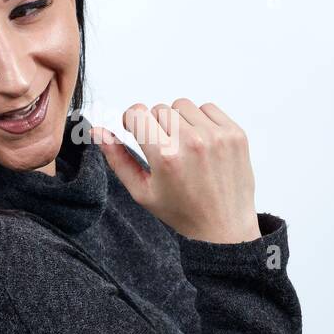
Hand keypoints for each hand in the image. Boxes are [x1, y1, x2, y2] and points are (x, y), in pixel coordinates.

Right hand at [92, 99, 260, 243]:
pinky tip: (202, 144)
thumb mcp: (142, 191)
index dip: (131, 120)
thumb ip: (117, 159)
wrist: (224, 227)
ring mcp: (217, 136)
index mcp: (165, 156)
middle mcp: (192, 142)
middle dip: (156, 125)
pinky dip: (202, 121)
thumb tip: (98, 131)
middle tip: (164, 149)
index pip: (137, 113)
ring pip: (183, 106)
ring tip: (184, 147)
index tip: (135, 130)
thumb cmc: (181, 212)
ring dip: (179, 120)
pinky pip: (208, 108)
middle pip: (160, 109)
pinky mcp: (235, 134)